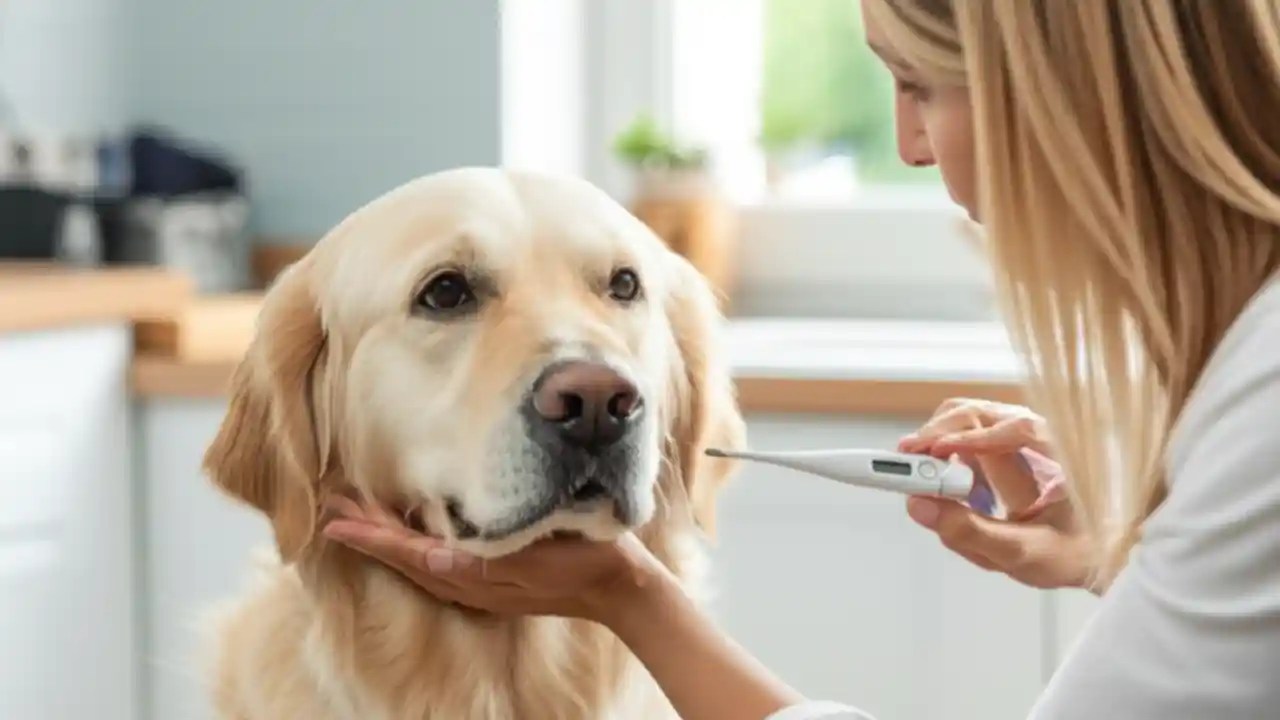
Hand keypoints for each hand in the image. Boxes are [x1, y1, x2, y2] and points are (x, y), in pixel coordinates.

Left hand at [320, 496, 666, 625]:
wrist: (618, 586)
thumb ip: (484, 555)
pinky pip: (437, 566)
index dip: (369, 535)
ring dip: (386, 539)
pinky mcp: (491, 583)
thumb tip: (433, 556)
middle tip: (332, 506)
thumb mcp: (534, 549)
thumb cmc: (581, 555)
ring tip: (359, 517)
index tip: (334, 521)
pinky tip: (411, 534)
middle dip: (367, 533)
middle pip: (403, 557)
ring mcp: (478, 586)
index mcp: (473, 572)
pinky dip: (412, 548)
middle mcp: (467, 582)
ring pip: (417, 562)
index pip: (407, 551)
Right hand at [898, 398, 1095, 590]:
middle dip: (939, 433)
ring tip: (929, 479)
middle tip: (909, 461)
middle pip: (978, 412)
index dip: (969, 438)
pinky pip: (968, 437)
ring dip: (940, 444)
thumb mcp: (1022, 554)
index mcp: (1059, 455)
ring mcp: (1020, 438)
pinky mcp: (1005, 447)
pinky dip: (948, 455)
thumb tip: (919, 505)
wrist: (1100, 556)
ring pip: (967, 419)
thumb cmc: (1072, 554)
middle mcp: (1038, 436)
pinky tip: (952, 486)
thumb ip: (970, 533)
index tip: (933, 455)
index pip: (1015, 428)